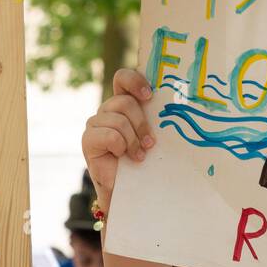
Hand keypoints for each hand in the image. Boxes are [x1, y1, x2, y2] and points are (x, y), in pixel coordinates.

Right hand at [82, 68, 157, 211]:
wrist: (131, 188)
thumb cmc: (147, 161)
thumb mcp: (154, 135)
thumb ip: (157, 118)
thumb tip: (178, 107)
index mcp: (124, 103)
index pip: (122, 78)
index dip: (134, 81)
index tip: (150, 95)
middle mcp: (108, 110)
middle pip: (125, 102)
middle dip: (141, 123)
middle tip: (150, 142)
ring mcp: (96, 123)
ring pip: (119, 120)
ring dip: (133, 140)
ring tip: (139, 155)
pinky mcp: (88, 139)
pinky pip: (109, 135)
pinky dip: (121, 147)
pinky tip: (124, 157)